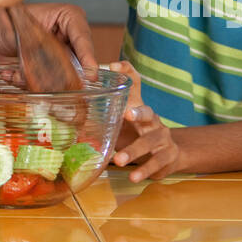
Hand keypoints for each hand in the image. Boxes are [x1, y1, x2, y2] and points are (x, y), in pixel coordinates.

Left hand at [0, 2, 98, 82]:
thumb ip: (24, 42)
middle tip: (52, 86)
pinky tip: (10, 74)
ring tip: (17, 74)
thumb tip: (31, 54)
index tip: (91, 74)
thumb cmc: (1, 17)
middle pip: (78, 62)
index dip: (88, 57)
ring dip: (39, 82)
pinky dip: (28, 83)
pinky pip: (47, 83)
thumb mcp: (12, 27)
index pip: (82, 37)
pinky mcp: (49, 68)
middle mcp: (68, 37)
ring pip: (62, 77)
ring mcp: (60, 54)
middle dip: (62, 78)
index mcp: (67, 17)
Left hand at [109, 60, 184, 182]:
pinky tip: (133, 177)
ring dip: (134, 152)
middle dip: (138, 113)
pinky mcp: (168, 156)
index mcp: (139, 107)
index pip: (136, 84)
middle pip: (148, 112)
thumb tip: (72, 115)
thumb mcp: (121, 123)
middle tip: (126, 115)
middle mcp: (153, 120)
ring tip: (119, 161)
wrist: (170, 154)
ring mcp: (162, 138)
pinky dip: (144, 170)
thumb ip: (103, 117)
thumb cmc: (137, 134)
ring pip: (150, 142)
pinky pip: (156, 163)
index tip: (114, 65)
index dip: (127, 72)